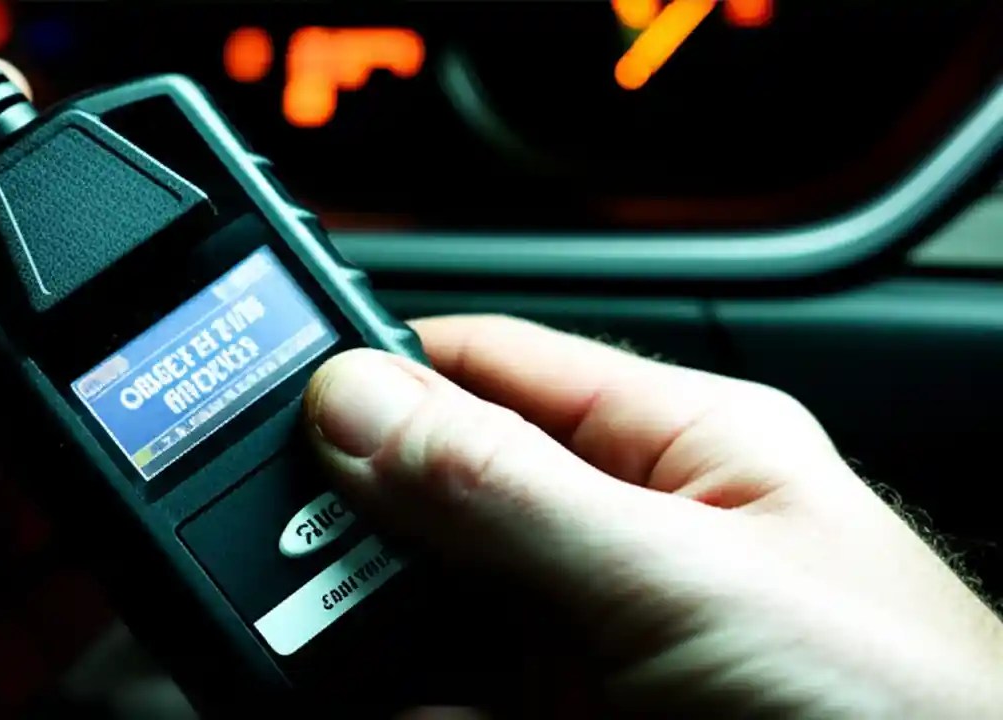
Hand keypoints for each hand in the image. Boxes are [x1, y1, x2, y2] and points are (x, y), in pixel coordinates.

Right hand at [304, 315, 1002, 718]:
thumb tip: (360, 402)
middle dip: (361, 515)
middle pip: (450, 487)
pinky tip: (370, 703)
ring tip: (301, 634)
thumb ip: (512, 491)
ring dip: (365, 618)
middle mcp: (629, 531)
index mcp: (682, 444)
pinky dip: (399, 701)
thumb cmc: (900, 714)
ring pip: (436, 601)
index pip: (499, 365)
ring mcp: (599, 637)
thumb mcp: (681, 580)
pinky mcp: (574, 719)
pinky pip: (452, 696)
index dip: (386, 370)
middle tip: (276, 547)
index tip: (283, 401)